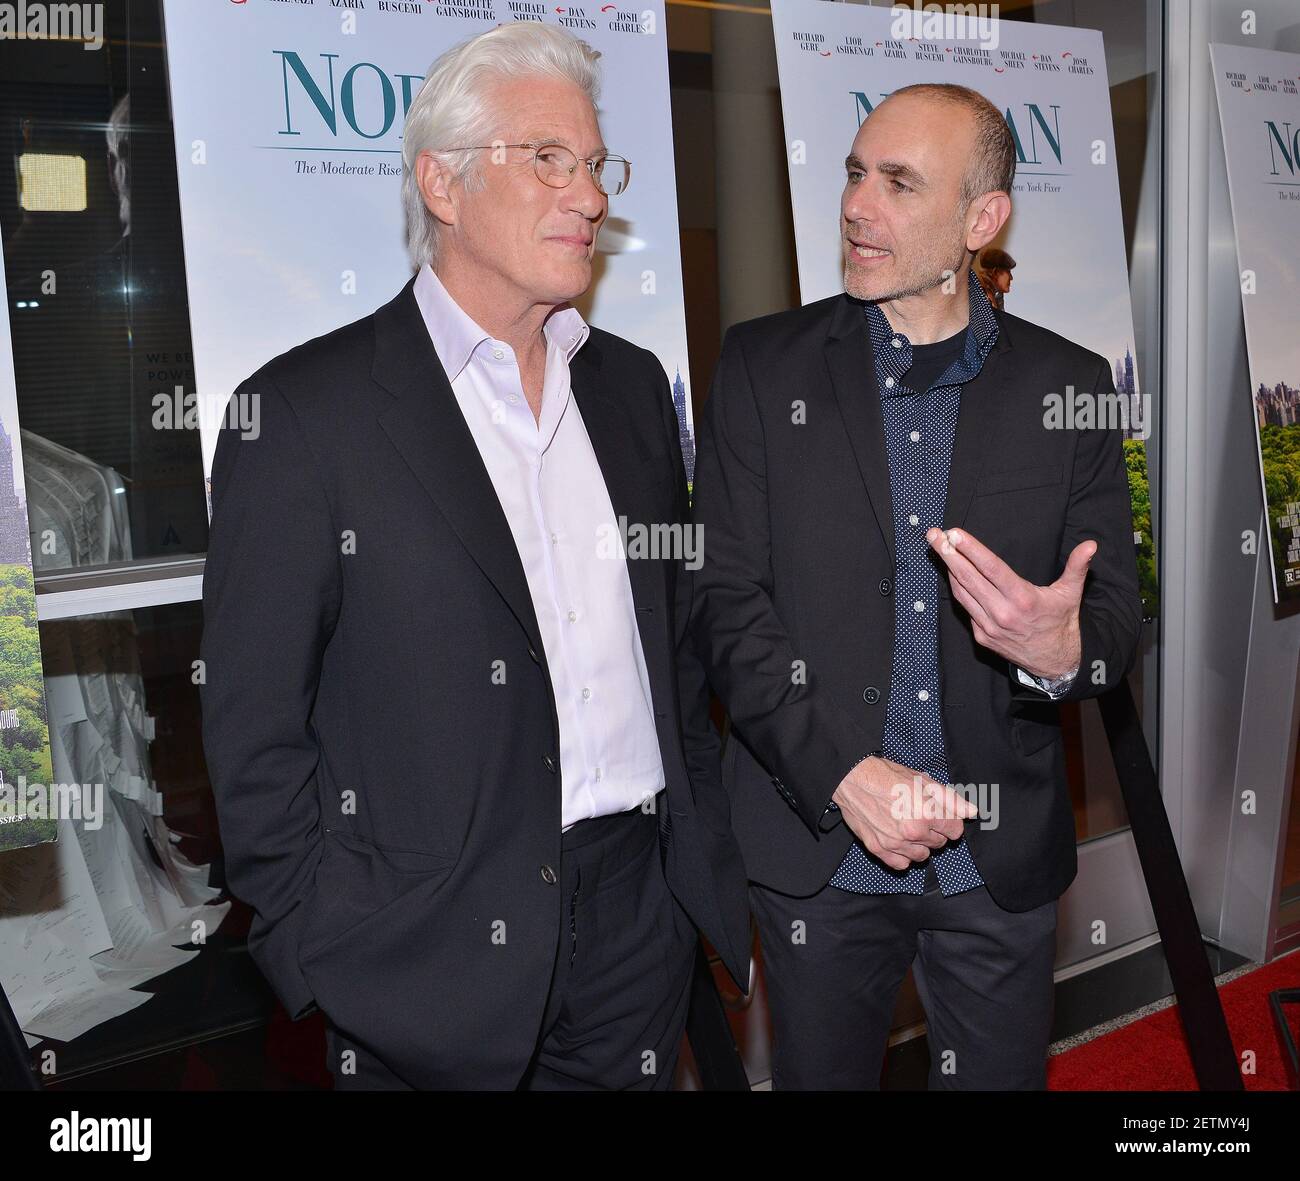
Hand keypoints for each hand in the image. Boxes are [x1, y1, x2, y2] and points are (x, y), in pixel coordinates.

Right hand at [831, 755, 977, 871]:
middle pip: (939, 843)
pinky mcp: (879, 849)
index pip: (955, 831)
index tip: (939, 815)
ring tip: (908, 828)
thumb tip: (971, 813)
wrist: (853, 779)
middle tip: (919, 816)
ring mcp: (895, 843)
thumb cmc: (887, 776)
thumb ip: (950, 799)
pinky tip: (898, 840)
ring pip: (922, 856)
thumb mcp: (923, 780)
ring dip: (919, 845)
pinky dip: (902, 855)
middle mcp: (913, 831)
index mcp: (927, 812)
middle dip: (934, 831)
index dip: (949, 821)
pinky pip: (901, 864)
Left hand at [927, 527, 1091, 680]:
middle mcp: (1003, 613)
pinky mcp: (982, 636)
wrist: (1055, 661)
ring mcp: (989, 626)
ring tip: (937, 547)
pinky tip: (951, 572)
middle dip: (948, 554)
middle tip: (934, 535)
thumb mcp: (1071, 593)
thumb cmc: (1061, 622)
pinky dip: (957, 589)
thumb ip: (1077, 567)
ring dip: (948, 569)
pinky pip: (965, 608)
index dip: (971, 550)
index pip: (991, 568)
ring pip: (962, 593)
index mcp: (1023, 599)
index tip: (955, 534)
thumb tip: (1091, 545)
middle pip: (968, 578)